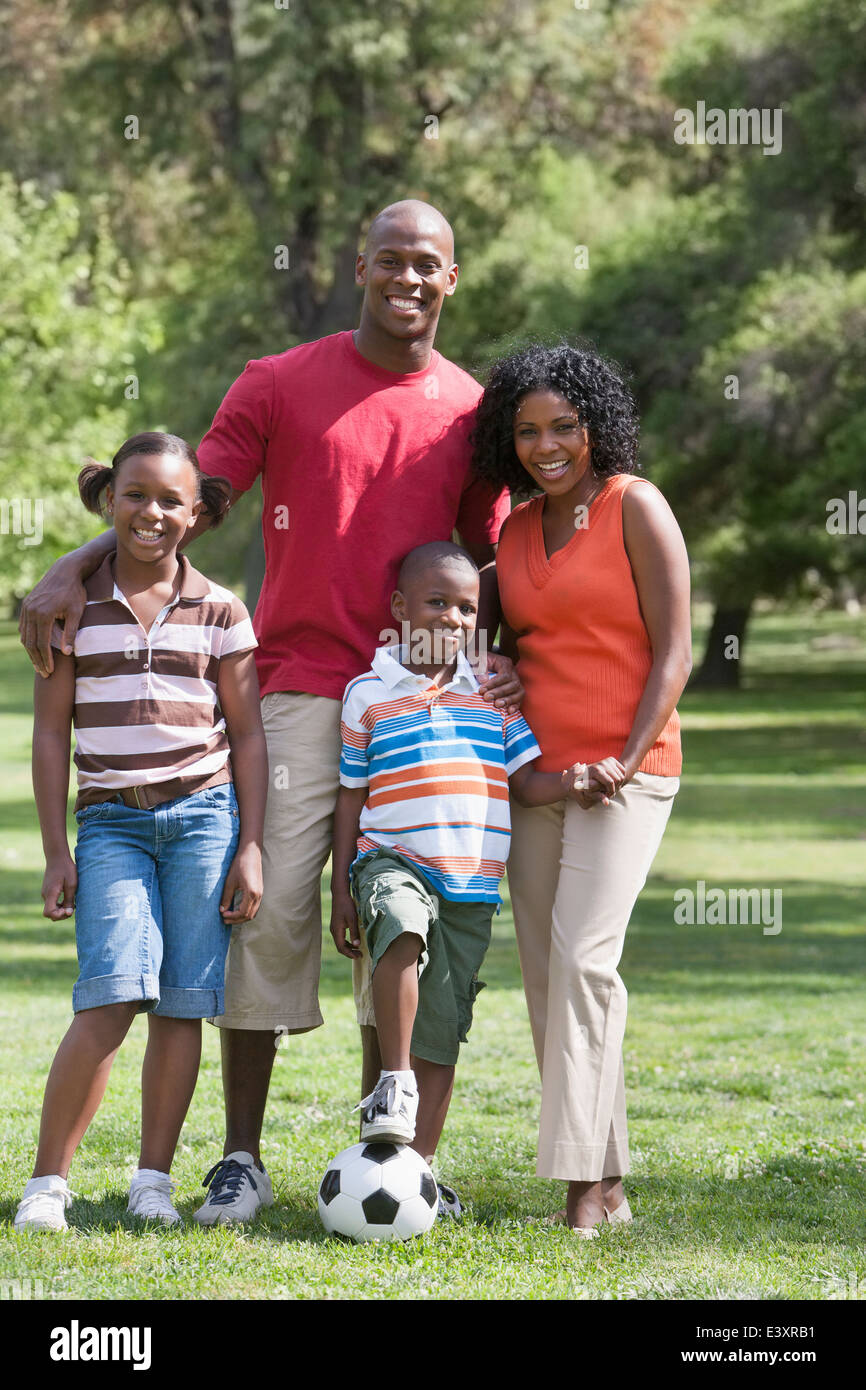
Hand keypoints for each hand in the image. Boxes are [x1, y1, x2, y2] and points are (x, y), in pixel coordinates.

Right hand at [19, 559, 86, 677]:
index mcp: (43, 614)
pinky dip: (28, 639)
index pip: (42, 644)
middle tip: (44, 674)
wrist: (66, 571)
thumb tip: (67, 654)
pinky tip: (34, 648)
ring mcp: (27, 607)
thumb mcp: (77, 613)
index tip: (50, 671)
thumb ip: (71, 633)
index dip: (46, 659)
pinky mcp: (27, 605)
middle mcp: (31, 611)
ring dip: (31, 652)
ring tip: (39, 664)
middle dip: (37, 660)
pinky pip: (24, 627)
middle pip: (30, 643)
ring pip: (25, 636)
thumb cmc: (75, 592)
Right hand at [42, 854, 76, 919]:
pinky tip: (68, 899)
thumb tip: (68, 913)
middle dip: (61, 914)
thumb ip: (69, 900)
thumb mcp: (72, 884)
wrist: (57, 856)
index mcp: (51, 893)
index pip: (48, 913)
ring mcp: (45, 893)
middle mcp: (45, 895)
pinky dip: (59, 905)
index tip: (68, 910)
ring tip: (72, 904)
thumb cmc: (66, 869)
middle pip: (50, 913)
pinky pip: (52, 903)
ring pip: (51, 908)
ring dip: (61, 910)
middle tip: (72, 908)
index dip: (58, 916)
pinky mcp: (47, 891)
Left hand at [219, 844, 262, 923]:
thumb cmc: (240, 865)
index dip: (232, 917)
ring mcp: (261, 893)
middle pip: (249, 915)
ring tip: (230, 916)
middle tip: (224, 919)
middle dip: (236, 920)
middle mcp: (259, 895)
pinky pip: (255, 907)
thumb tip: (222, 910)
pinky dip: (246, 911)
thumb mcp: (230, 881)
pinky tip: (237, 909)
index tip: (223, 915)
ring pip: (253, 912)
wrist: (251, 852)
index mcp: (252, 893)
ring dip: (242, 917)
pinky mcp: (260, 891)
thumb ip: (226, 897)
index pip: (243, 912)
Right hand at [330, 892, 360, 958]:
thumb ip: (354, 933)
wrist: (340, 895)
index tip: (359, 956)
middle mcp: (334, 931)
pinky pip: (340, 938)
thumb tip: (357, 945)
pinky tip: (354, 942)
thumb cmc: (347, 906)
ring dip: (348, 948)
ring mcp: (334, 928)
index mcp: (337, 931)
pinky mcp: (336, 926)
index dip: (350, 954)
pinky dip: (346, 942)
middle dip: (349, 953)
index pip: (341, 947)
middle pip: (340, 947)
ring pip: (340, 943)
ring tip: (358, 950)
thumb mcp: (352, 919)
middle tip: (360, 955)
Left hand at [476, 652, 523, 713]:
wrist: (480, 663)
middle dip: (499, 693)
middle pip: (513, 684)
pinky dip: (515, 705)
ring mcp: (516, 682)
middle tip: (486, 698)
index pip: (504, 675)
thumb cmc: (479, 662)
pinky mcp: (516, 691)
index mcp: (505, 663)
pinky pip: (520, 698)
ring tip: (497, 705)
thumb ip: (479, 669)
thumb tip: (484, 680)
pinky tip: (508, 711)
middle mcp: (513, 672)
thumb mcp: (476, 661)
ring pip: (519, 692)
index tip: (482, 690)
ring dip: (508, 700)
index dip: (494, 684)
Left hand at [571, 756, 626, 809]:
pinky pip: (623, 771)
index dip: (611, 791)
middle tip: (609, 792)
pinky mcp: (612, 760)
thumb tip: (607, 803)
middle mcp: (602, 763)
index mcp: (596, 770)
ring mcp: (608, 760)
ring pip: (621, 776)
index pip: (610, 782)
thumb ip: (599, 797)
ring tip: (610, 787)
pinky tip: (612, 780)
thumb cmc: (586, 785)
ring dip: (618, 784)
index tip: (607, 795)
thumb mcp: (590, 791)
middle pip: (617, 779)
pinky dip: (620, 778)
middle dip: (615, 788)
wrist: (586, 773)